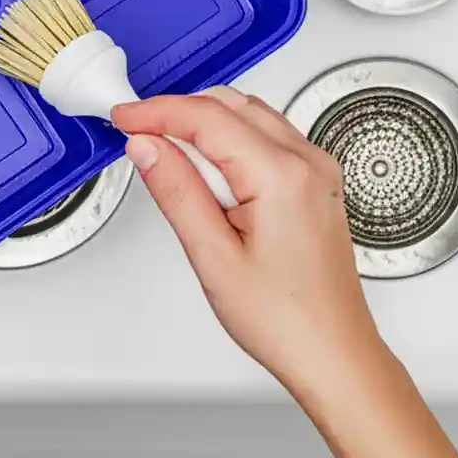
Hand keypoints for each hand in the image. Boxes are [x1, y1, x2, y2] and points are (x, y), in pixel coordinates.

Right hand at [112, 86, 371, 389]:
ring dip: (206, 121)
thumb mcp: (213, 256)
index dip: (158, 112)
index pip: (208, 118)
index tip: (124, 117)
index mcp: (282, 176)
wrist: (332, 352)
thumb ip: (177, 191)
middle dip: (179, 110)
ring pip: (252, 115)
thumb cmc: (285, 319)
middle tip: (136, 129)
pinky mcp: (318, 183)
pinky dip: (231, 138)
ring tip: (164, 148)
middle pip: (232, 106)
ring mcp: (318, 171)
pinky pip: (269, 138)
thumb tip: (147, 147)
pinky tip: (205, 166)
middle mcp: (308, 163)